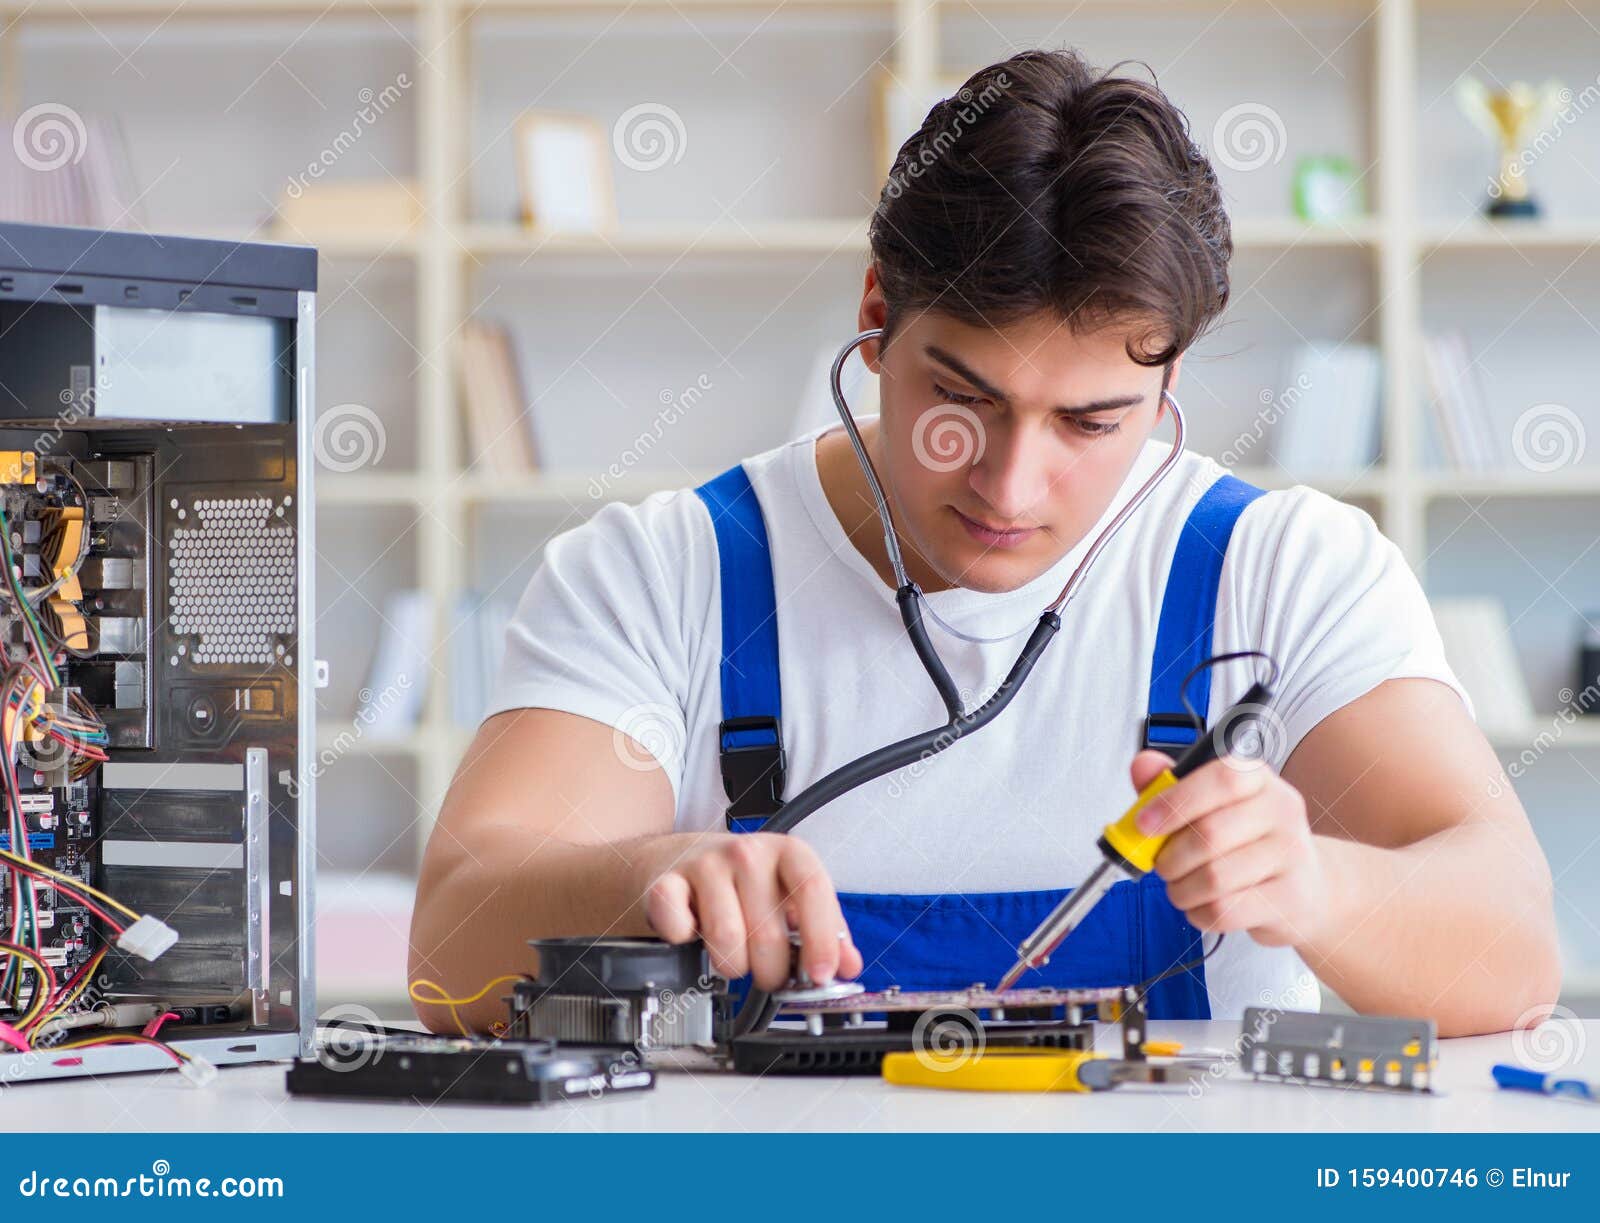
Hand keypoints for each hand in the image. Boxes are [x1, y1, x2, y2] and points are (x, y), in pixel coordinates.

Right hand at [639, 832, 862, 990]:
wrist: (676, 860)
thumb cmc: (742, 883)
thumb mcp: (790, 896)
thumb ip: (825, 929)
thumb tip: (849, 965)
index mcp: (787, 852)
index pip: (813, 890)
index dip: (822, 938)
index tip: (821, 975)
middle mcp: (747, 852)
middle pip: (768, 935)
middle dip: (771, 973)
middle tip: (767, 973)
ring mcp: (704, 865)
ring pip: (727, 943)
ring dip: (731, 965)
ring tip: (731, 953)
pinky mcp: (665, 883)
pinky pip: (679, 930)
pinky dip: (686, 943)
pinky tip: (692, 933)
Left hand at [1129, 750, 1329, 948]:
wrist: (1305, 887)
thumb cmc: (1247, 841)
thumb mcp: (1212, 805)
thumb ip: (1172, 784)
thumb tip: (1143, 766)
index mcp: (1258, 779)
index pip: (1222, 779)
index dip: (1176, 801)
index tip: (1143, 823)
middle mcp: (1281, 811)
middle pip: (1210, 834)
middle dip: (1170, 857)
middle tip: (1161, 865)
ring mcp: (1291, 856)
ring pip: (1214, 878)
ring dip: (1181, 889)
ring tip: (1180, 887)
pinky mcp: (1290, 900)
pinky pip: (1225, 911)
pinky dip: (1199, 913)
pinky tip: (1202, 905)